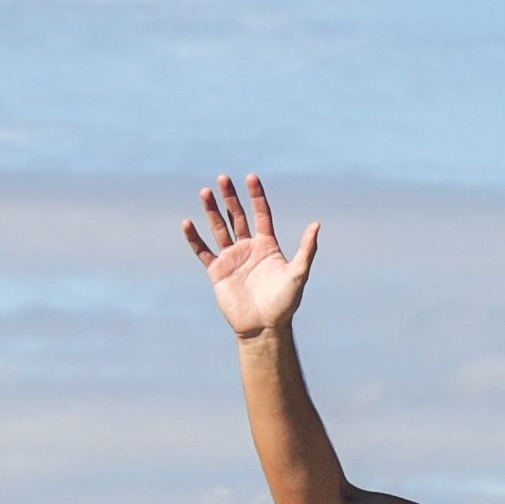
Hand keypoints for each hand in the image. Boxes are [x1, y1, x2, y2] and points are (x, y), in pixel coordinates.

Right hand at [182, 175, 317, 340]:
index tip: (251, 177)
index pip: (261, 214)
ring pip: (219, 228)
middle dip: (231, 198)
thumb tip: (317, 224)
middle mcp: (248, 248)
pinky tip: (188, 222)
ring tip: (205, 191)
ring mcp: (231, 258)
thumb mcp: (299, 273)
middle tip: (223, 178)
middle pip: (238, 216)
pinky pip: (203, 250)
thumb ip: (307, 249)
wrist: (264, 326)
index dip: (256, 196)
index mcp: (267, 245)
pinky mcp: (216, 271)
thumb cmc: (285, 302)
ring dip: (212, 211)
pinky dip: (194, 238)